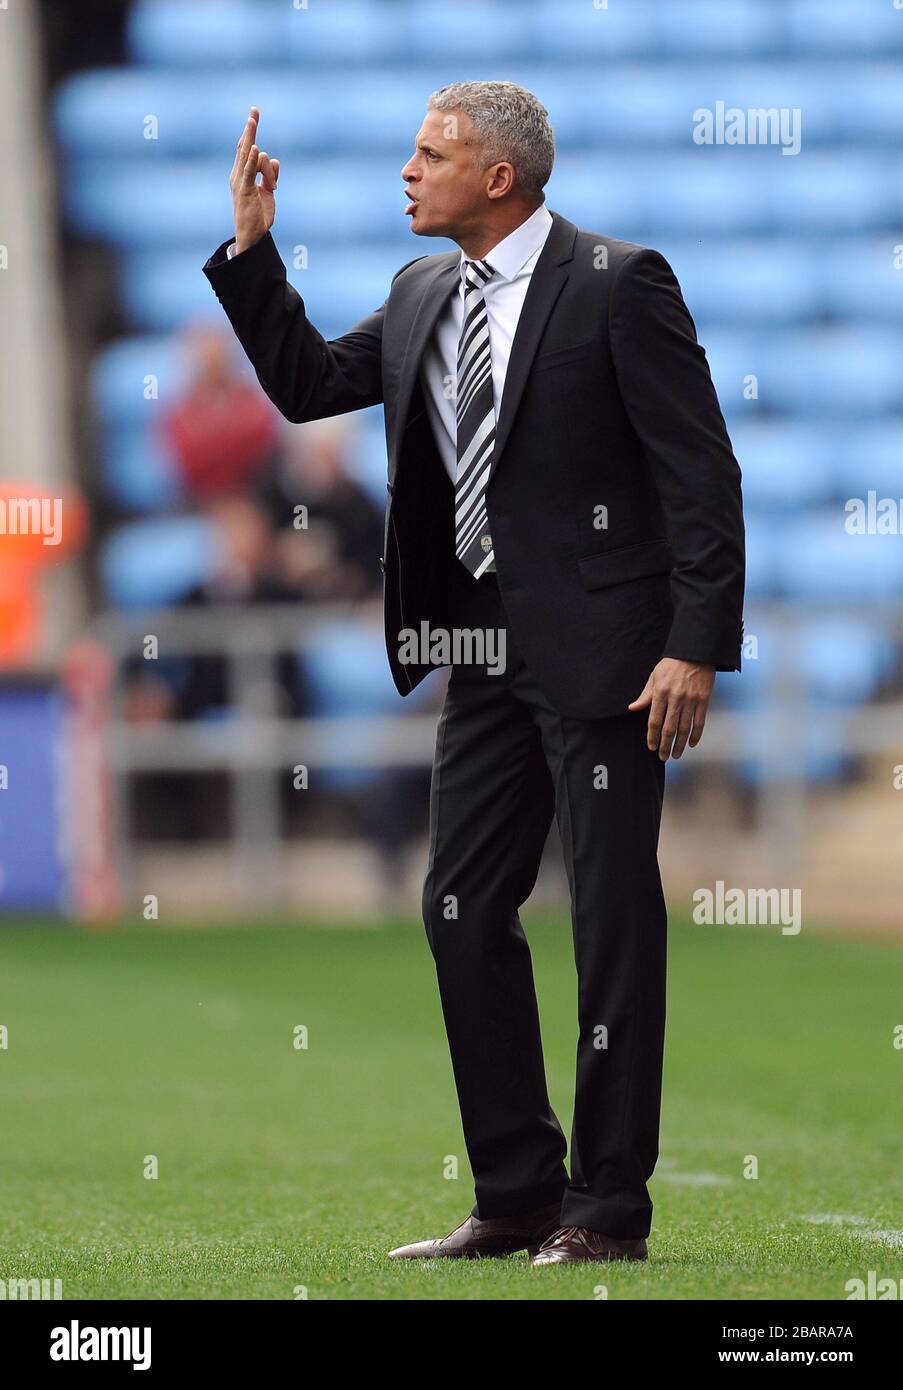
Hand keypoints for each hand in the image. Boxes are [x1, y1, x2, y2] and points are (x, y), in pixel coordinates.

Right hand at [230, 107, 279, 253]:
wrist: (252, 235)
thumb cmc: (258, 215)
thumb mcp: (268, 191)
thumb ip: (270, 175)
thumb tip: (273, 160)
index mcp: (242, 174)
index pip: (246, 147)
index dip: (249, 130)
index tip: (253, 113)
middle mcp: (238, 174)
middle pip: (245, 145)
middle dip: (251, 127)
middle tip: (255, 109)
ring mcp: (240, 181)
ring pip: (256, 158)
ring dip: (270, 172)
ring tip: (273, 187)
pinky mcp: (245, 189)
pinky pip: (249, 170)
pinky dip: (252, 159)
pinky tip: (255, 148)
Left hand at [628, 657, 714, 760]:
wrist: (695, 652)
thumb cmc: (672, 664)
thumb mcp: (655, 676)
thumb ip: (645, 695)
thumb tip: (632, 708)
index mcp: (661, 693)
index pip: (654, 721)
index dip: (652, 736)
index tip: (651, 747)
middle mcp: (675, 698)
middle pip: (669, 728)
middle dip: (665, 745)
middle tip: (663, 757)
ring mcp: (691, 700)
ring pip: (685, 728)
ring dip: (680, 744)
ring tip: (676, 755)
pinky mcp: (704, 699)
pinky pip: (700, 721)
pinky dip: (696, 734)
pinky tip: (692, 744)